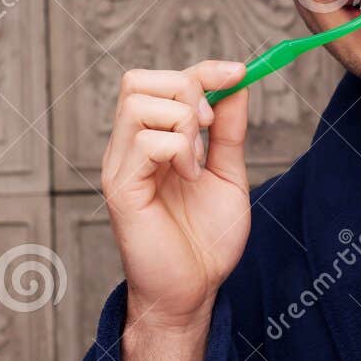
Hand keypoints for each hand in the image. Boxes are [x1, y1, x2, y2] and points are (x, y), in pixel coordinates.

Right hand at [101, 61, 251, 330]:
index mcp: (152, 140)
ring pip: (139, 103)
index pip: (163, 80)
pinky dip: (177, 149)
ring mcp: (120, 166)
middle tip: (210, 127)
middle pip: (138, 80)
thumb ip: (229, 131)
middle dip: (187, 88)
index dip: (202, 69)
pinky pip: (145, 140)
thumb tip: (237, 84)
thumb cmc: (206, 241)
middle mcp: (129, 147)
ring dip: (183, 122)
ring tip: (196, 161)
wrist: (193, 291)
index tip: (239, 72)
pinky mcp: (120, 188)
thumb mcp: (229, 175)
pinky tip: (188, 176)